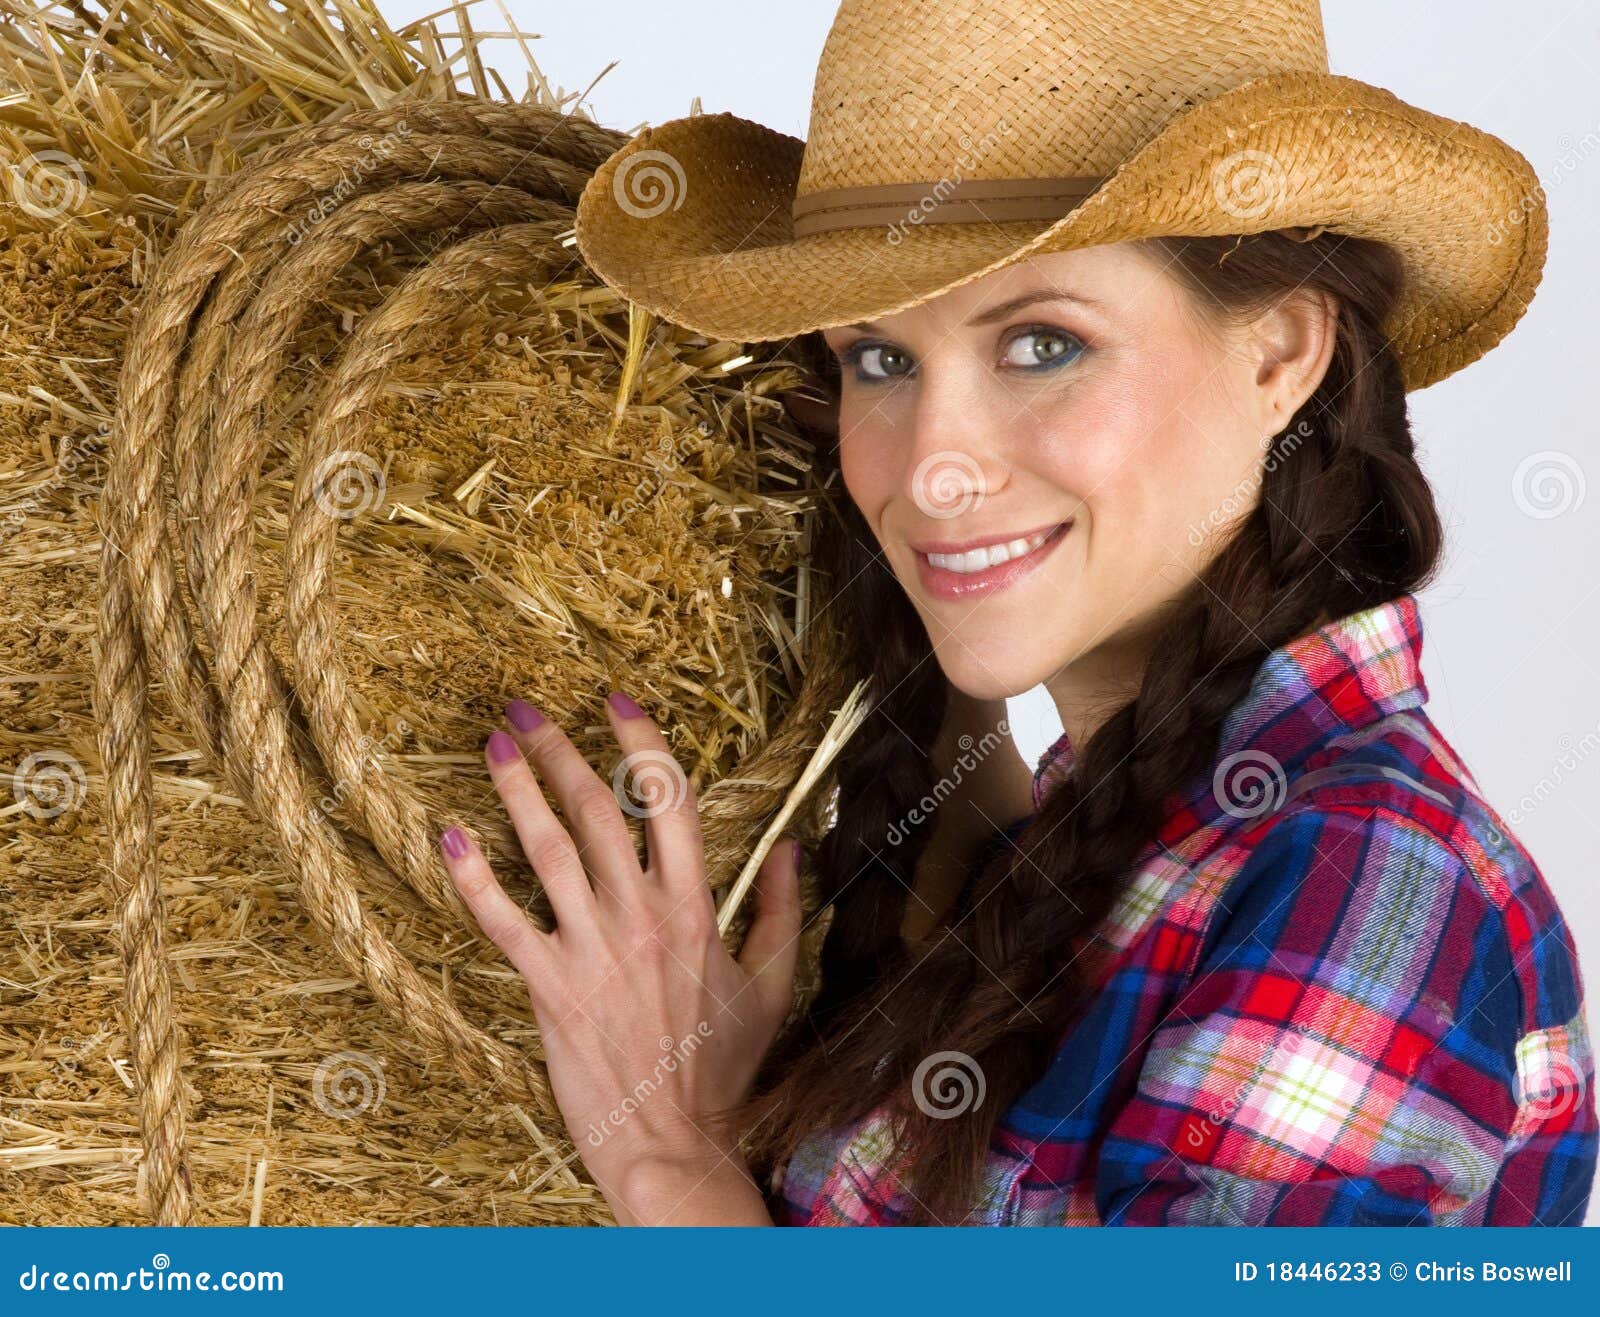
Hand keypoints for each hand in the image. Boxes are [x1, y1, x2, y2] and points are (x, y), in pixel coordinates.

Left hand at [437, 691, 799, 1223]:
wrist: (673, 1140)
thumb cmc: (723, 1067)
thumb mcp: (770, 984)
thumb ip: (778, 910)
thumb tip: (791, 848)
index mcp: (694, 906)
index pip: (670, 801)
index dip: (642, 743)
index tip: (616, 700)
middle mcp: (641, 915)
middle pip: (598, 809)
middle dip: (560, 749)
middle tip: (525, 709)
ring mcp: (591, 949)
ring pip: (548, 849)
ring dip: (517, 790)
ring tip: (493, 745)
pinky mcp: (548, 986)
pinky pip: (502, 921)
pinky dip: (473, 878)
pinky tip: (449, 837)